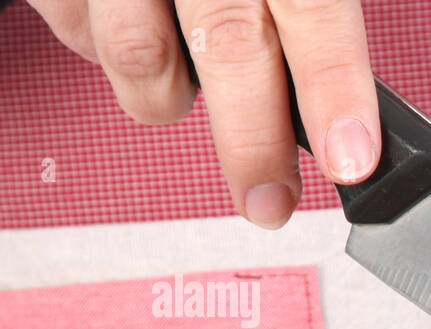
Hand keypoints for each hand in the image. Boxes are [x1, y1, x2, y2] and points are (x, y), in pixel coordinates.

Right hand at [28, 0, 379, 228]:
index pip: (313, 10)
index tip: (352, 159)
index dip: (334, 89)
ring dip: (167, 96)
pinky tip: (133, 23)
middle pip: (227, 47)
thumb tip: (351, 106)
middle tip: (272, 202)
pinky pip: (75, 32)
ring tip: (186, 82)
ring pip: (139, 56)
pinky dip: (106, 51)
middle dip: (254, 146)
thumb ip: (315, 6)